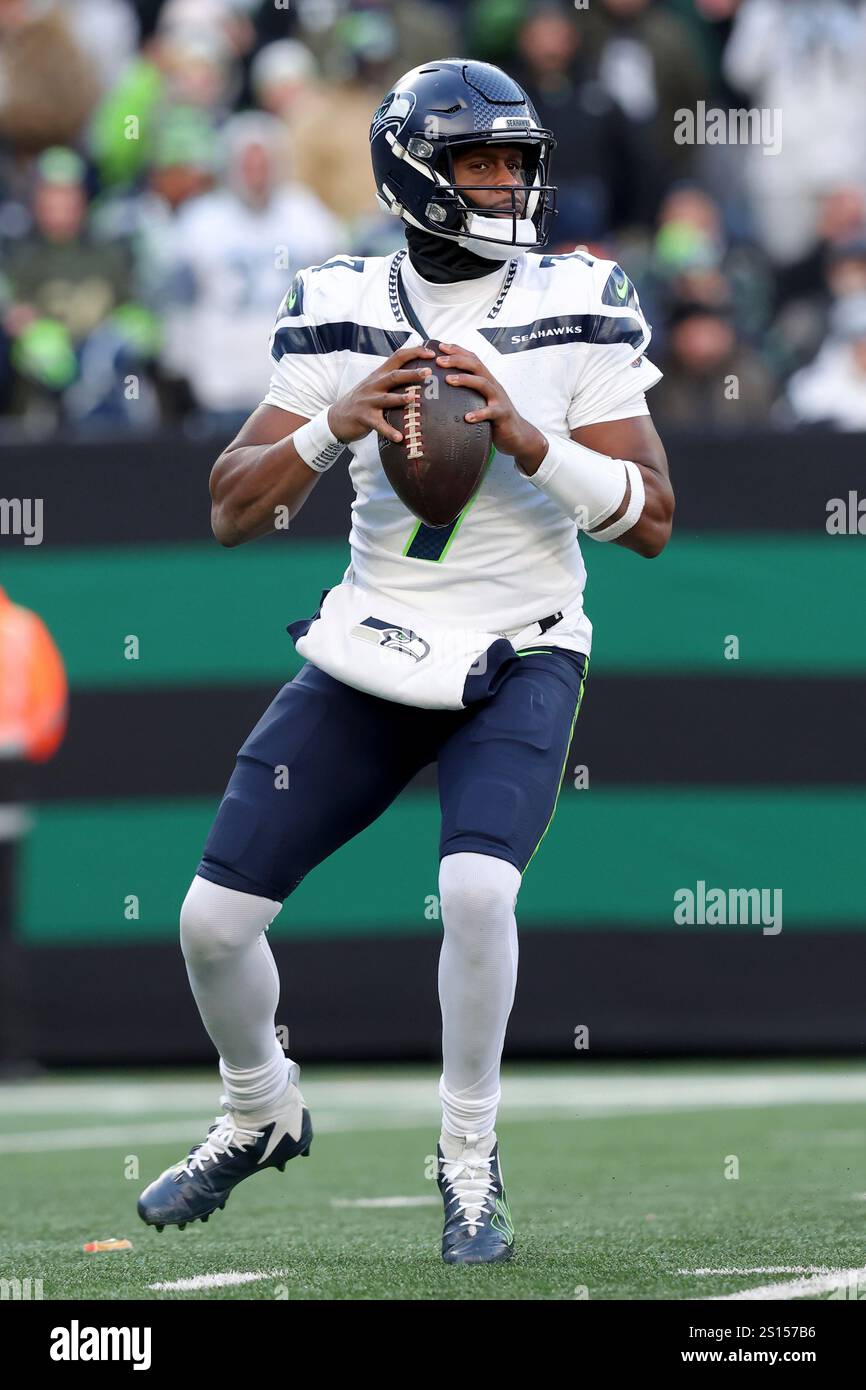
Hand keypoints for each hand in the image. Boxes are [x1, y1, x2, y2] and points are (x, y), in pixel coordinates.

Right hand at [327, 343, 434, 444]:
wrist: (337, 417)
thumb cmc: (364, 400)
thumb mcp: (376, 384)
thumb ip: (393, 378)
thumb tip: (419, 372)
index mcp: (379, 375)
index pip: (397, 357)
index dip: (414, 353)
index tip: (431, 353)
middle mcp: (374, 385)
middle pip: (394, 376)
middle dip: (411, 374)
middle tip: (428, 373)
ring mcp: (368, 401)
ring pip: (386, 399)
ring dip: (400, 399)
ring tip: (413, 399)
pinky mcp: (364, 418)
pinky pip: (378, 425)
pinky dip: (389, 431)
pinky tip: (400, 437)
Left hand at [437, 343, 548, 472]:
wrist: (517, 433)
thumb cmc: (494, 417)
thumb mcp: (480, 399)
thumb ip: (467, 391)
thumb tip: (443, 386)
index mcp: (486, 380)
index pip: (472, 359)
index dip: (457, 350)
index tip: (440, 346)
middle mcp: (493, 385)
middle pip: (476, 366)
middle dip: (457, 360)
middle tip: (439, 361)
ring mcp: (499, 398)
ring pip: (483, 384)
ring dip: (465, 380)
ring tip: (449, 380)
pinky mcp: (502, 414)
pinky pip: (491, 412)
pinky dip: (479, 413)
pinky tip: (468, 417)